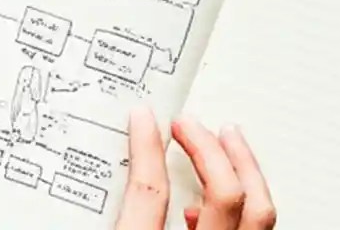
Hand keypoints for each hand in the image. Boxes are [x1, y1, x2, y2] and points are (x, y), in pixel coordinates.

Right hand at [116, 107, 275, 229]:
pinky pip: (257, 229)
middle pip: (224, 194)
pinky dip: (248, 203)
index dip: (147, 150)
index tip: (143, 120)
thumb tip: (81, 193)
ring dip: (244, 168)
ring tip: (230, 139)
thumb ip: (113, 217)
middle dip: (209, 149)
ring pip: (258, 211)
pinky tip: (228, 197)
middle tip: (188, 124)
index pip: (151, 194)